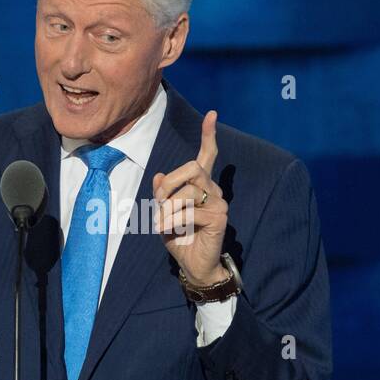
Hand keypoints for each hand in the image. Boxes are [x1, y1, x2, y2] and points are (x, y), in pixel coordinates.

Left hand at [153, 111, 228, 285]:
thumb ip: (162, 194)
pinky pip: (191, 210)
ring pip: (188, 191)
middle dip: (170, 184)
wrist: (192, 265)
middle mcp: (213, 190)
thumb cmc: (179, 237)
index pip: (207, 155)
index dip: (208, 135)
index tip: (212, 114)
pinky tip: (167, 229)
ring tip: (163, 223)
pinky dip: (173, 220)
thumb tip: (159, 175)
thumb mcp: (163, 213)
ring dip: (168, 208)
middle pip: (192, 167)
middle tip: (160, 204)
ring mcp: (219, 203)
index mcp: (201, 185)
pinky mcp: (219, 217)